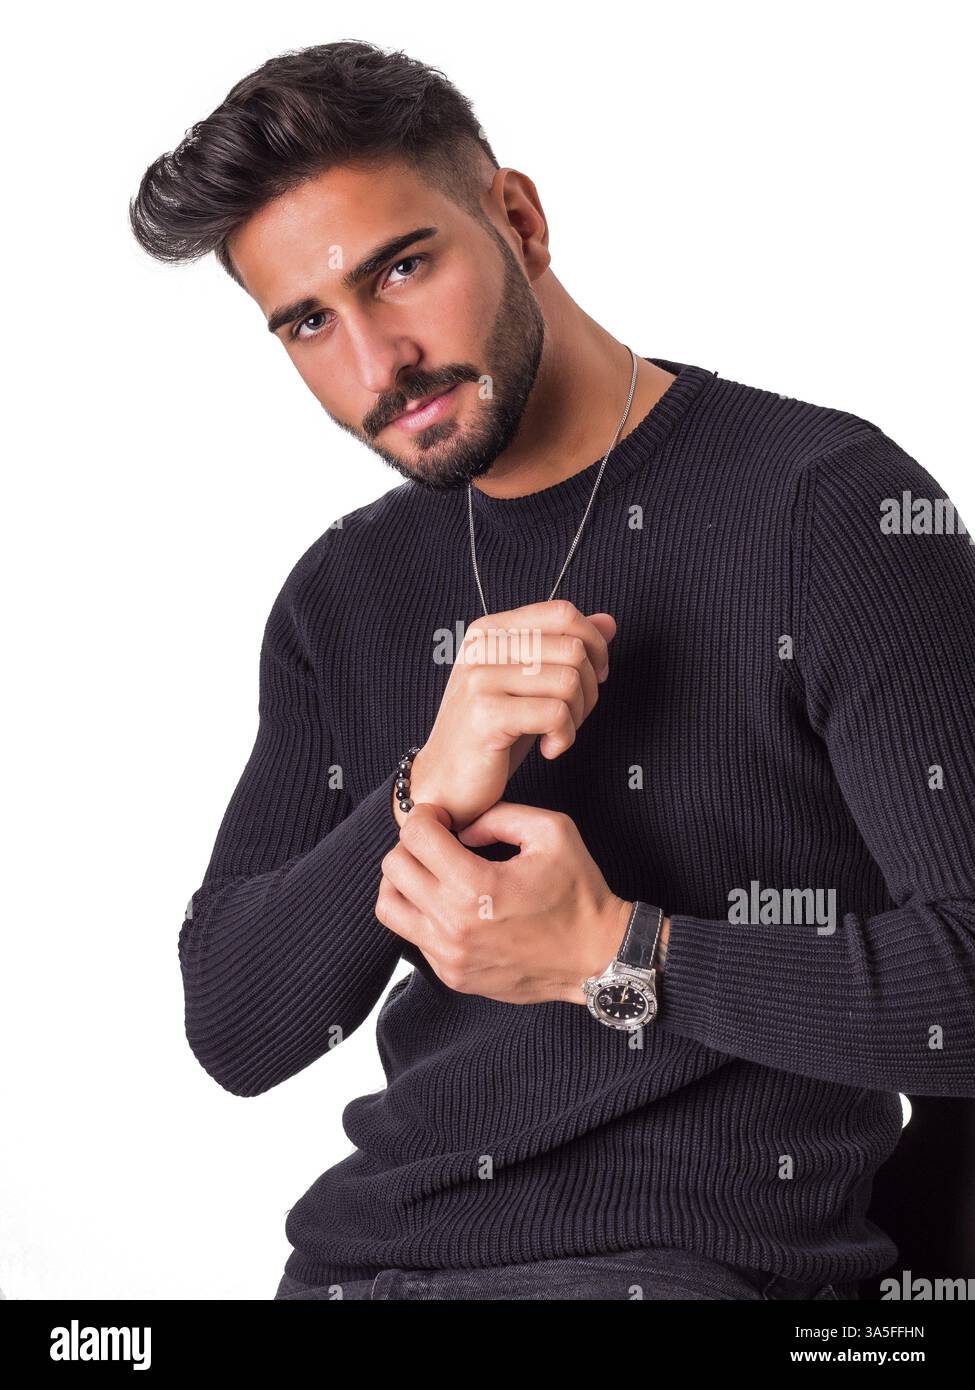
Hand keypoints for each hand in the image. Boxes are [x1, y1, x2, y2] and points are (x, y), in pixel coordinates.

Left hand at [376, 800, 631, 1004]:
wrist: (597, 957)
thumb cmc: (579, 893)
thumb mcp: (551, 832)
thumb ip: (499, 815)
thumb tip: (460, 825)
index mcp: (477, 886)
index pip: (415, 837)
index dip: (427, 817)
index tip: (444, 820)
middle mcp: (454, 925)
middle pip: (393, 868)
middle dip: (413, 846)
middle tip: (439, 844)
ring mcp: (449, 956)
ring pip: (389, 907)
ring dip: (405, 882)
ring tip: (434, 874)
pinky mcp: (452, 976)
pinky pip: (413, 936)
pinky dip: (423, 914)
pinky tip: (454, 905)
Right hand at [394, 600, 616, 832]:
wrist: (445, 782)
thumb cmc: (491, 733)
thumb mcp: (531, 684)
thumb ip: (564, 649)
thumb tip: (609, 623)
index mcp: (490, 631)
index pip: (561, 613)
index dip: (594, 645)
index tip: (595, 677)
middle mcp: (482, 647)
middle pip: (572, 648)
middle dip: (589, 688)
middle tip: (572, 718)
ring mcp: (480, 678)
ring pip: (568, 680)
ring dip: (577, 716)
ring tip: (558, 734)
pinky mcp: (486, 713)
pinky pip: (555, 713)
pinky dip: (565, 737)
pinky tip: (550, 749)